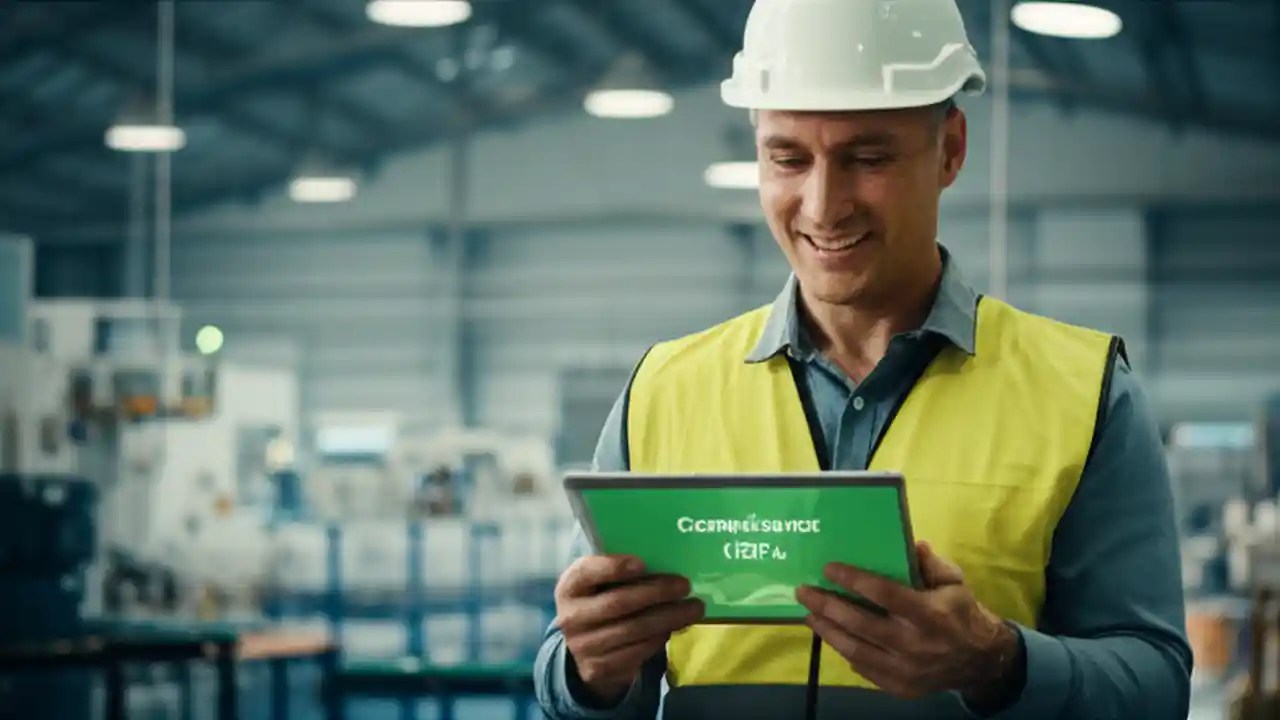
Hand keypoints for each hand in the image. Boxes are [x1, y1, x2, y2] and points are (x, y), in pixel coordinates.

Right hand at [554, 555, 704, 705]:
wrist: (584, 648)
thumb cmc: (600, 602)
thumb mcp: (599, 584)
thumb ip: (620, 572)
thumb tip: (665, 560)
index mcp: (570, 587)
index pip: (587, 572)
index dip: (613, 567)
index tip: (642, 563)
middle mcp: (571, 617)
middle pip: (618, 603)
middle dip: (656, 592)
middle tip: (685, 585)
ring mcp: (584, 646)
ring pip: (634, 630)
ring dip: (669, 618)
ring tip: (694, 608)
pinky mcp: (599, 668)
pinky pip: (638, 651)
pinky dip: (660, 637)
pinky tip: (675, 626)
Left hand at [796, 542, 1020, 703]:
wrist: (980, 662)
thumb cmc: (962, 614)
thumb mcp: (955, 583)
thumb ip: (932, 564)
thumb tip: (912, 545)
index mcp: (929, 614)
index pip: (884, 594)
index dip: (853, 580)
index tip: (829, 568)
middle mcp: (914, 644)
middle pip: (860, 623)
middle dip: (827, 605)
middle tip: (804, 591)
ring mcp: (905, 670)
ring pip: (855, 649)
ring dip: (827, 630)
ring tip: (809, 614)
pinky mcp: (900, 687)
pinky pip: (863, 669)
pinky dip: (844, 651)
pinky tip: (831, 635)